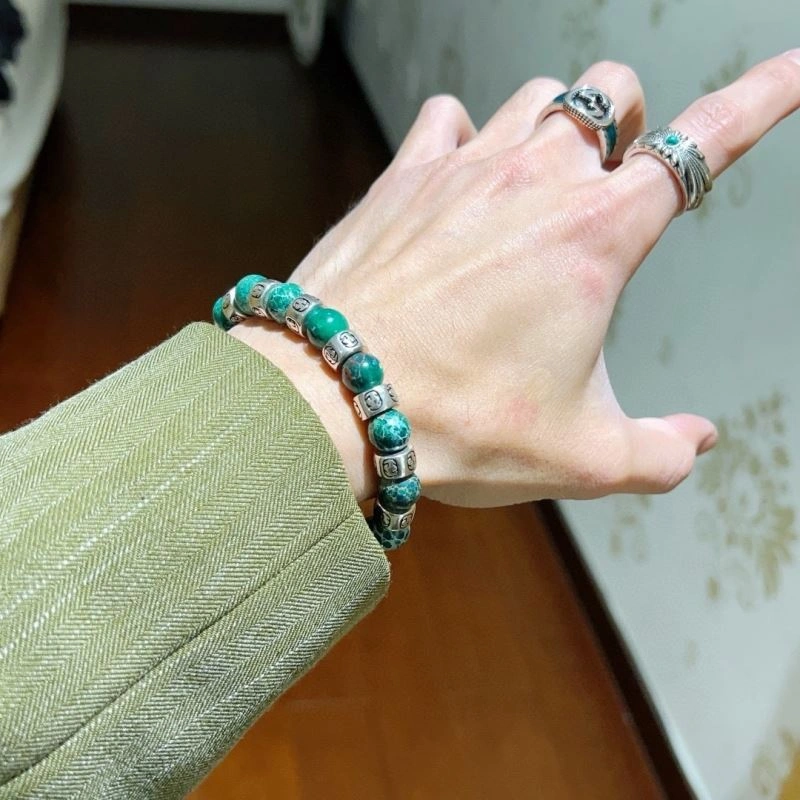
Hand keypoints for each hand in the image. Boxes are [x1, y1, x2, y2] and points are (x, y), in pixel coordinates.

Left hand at [242, 51, 799, 507]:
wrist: (336, 399)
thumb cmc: (455, 423)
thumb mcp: (580, 457)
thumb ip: (659, 452)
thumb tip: (696, 442)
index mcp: (598, 236)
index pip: (708, 143)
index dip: (763, 99)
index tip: (795, 70)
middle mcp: (536, 180)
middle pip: (612, 95)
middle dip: (630, 121)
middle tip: (618, 171)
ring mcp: (465, 168)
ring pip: (538, 95)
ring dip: (557, 123)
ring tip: (544, 176)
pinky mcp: (402, 177)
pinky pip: (447, 117)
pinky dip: (466, 134)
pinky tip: (459, 174)